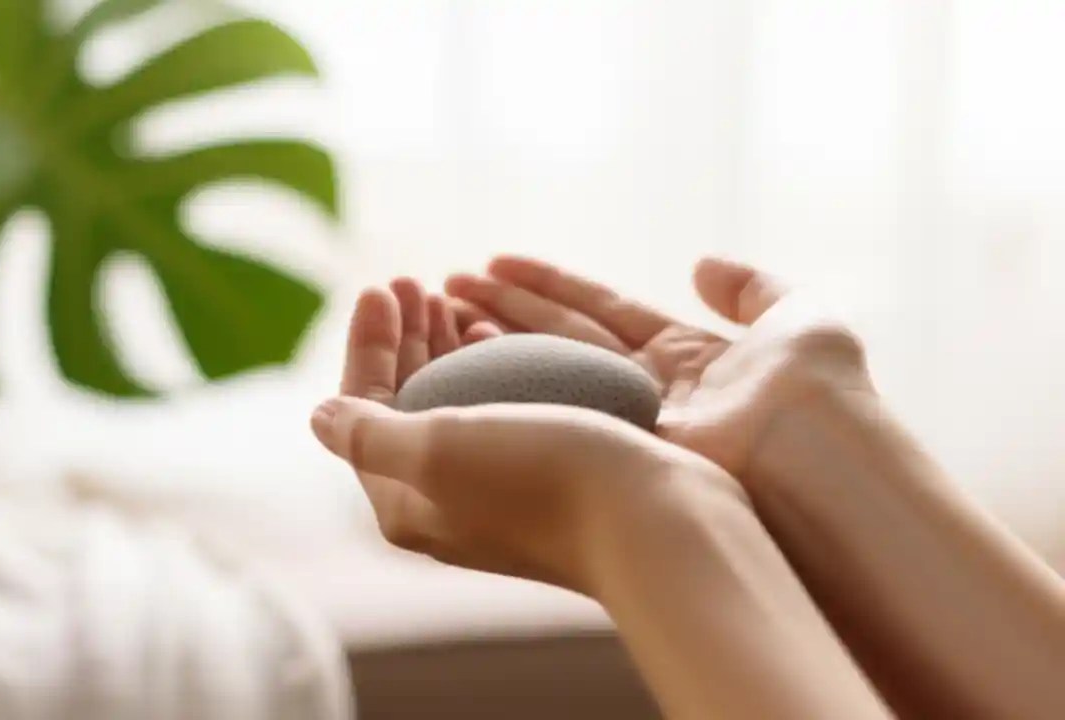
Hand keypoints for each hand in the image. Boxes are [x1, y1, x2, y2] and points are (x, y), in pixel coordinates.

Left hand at [312, 280, 744, 593]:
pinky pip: (500, 406)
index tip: (382, 286)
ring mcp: (498, 488)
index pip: (363, 411)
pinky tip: (498, 332)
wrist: (657, 521)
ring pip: (455, 401)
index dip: (367, 345)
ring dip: (443, 344)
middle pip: (407, 404)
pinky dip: (490, 362)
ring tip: (450, 294)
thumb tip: (319, 417)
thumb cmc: (544, 479)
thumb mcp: (437, 449)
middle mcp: (446, 500)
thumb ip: (370, 433)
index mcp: (407, 501)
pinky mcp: (547, 474)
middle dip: (404, 338)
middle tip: (413, 281)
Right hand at [443, 256, 874, 483]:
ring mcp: (623, 421)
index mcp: (685, 354)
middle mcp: (645, 388)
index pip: (601, 309)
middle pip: (562, 336)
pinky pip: (549, 404)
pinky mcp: (608, 448)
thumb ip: (752, 287)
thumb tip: (702, 263)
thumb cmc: (819, 392)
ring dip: (494, 336)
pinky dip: (505, 382)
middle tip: (447, 284)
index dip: (549, 285)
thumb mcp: (798, 317)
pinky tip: (460, 357)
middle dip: (505, 307)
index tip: (496, 262)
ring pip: (546, 367)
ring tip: (441, 306)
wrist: (819, 460)